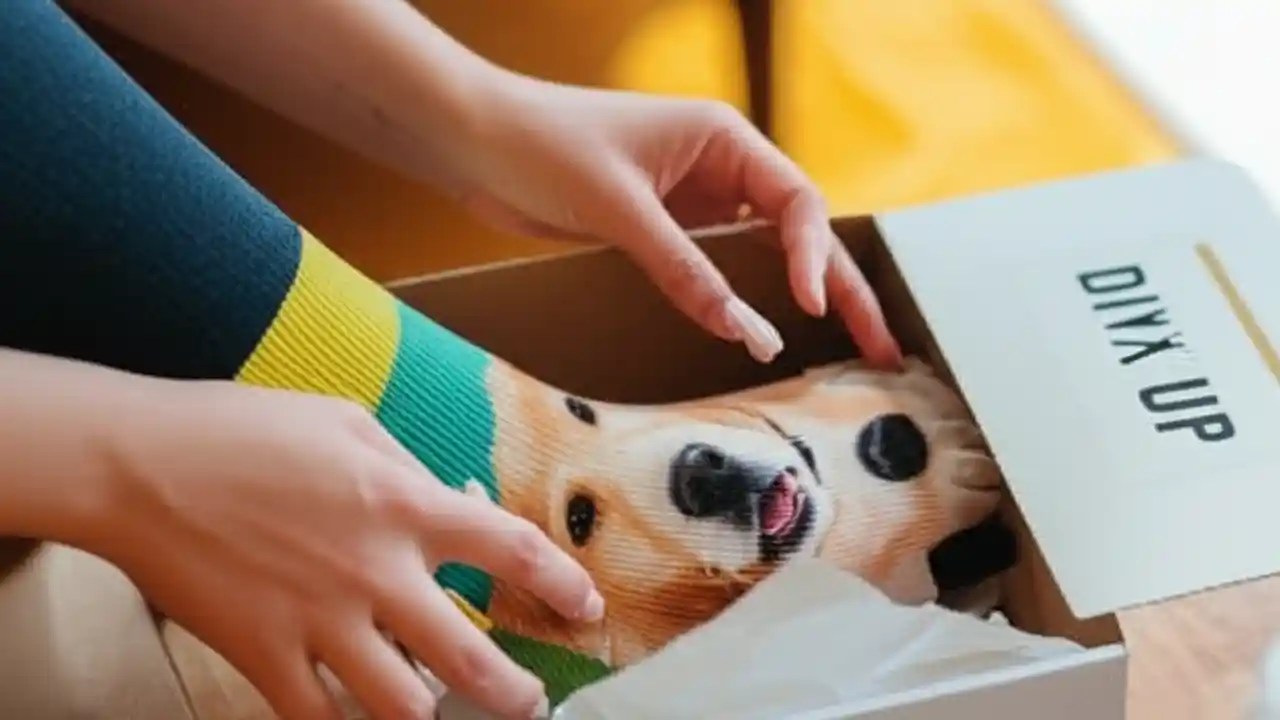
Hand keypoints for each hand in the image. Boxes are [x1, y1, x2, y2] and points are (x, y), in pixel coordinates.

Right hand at [91, 380, 599, 719]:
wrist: (140, 463)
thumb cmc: (244, 429)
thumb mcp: (347, 422)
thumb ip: (408, 470)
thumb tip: (449, 504)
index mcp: (403, 502)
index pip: (511, 550)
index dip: (561, 584)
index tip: (585, 607)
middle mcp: (375, 570)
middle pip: (471, 658)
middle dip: (515, 694)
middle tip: (528, 702)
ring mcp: (320, 620)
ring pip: (404, 708)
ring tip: (444, 718)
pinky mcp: (263, 654)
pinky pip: (318, 719)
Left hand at [443, 79, 901, 368]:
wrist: (470, 138)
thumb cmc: (541, 144)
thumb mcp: (620, 208)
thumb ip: (685, 270)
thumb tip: (747, 332)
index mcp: (722, 138)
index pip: (797, 202)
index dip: (815, 257)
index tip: (809, 307)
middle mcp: (717, 168)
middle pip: (798, 233)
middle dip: (839, 288)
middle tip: (880, 344)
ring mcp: (690, 202)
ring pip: (760, 257)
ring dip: (797, 300)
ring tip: (843, 350)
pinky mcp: (659, 230)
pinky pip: (714, 271)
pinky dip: (738, 303)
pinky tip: (757, 335)